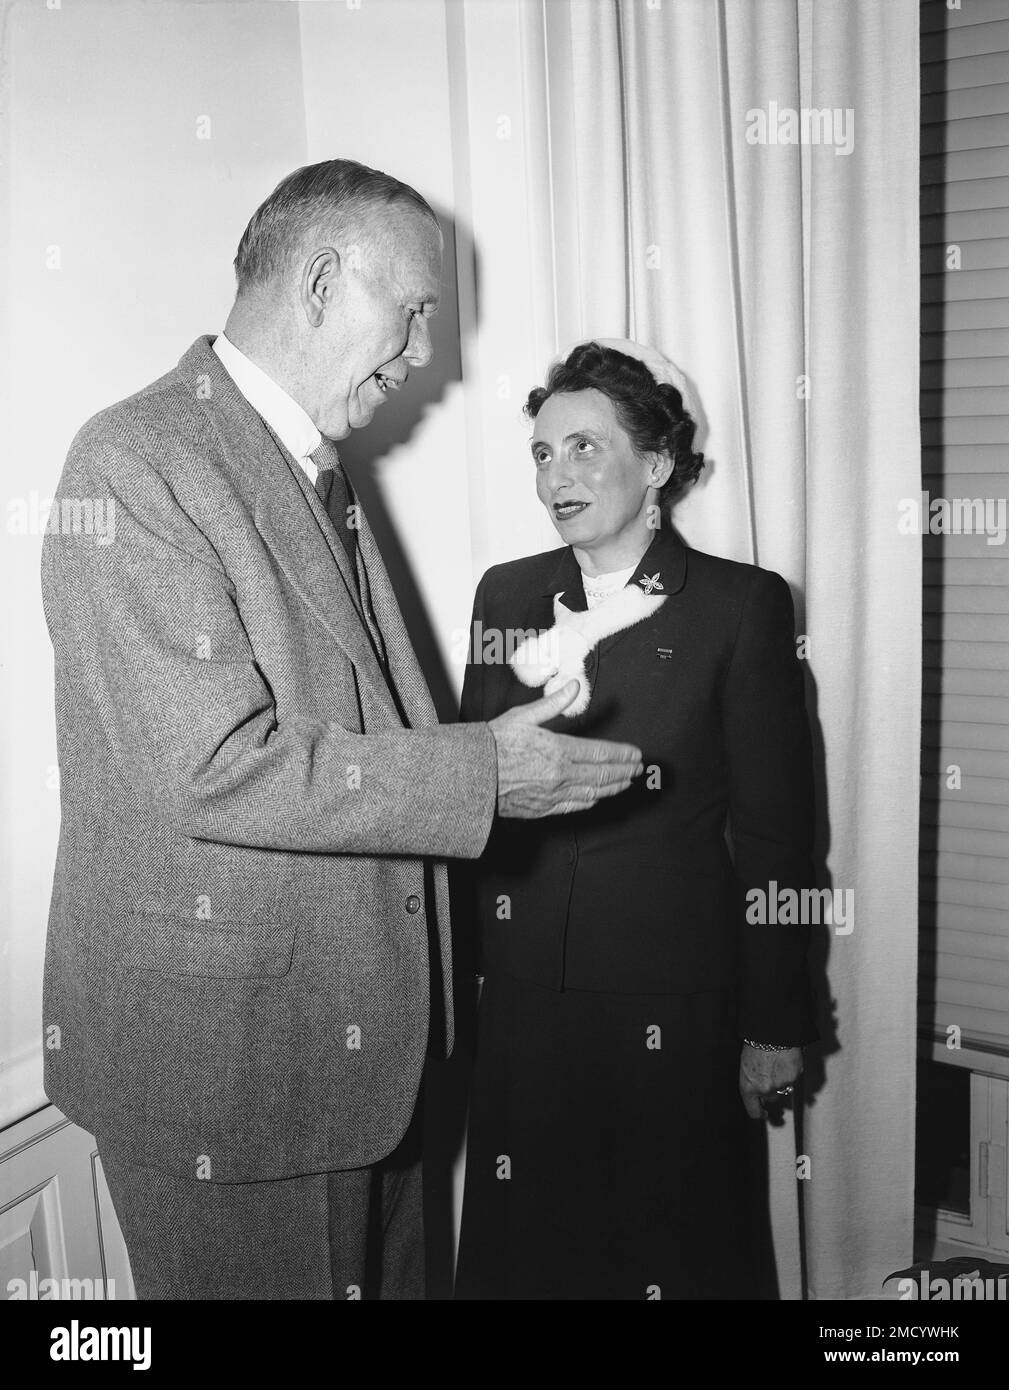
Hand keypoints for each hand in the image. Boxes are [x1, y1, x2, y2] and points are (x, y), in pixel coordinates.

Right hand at [489, 680, 643, 818]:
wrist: (471, 775)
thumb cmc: (493, 744)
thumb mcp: (523, 716)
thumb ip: (553, 704)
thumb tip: (574, 686)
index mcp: (558, 750)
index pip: (600, 753)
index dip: (622, 754)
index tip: (636, 753)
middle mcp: (560, 775)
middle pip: (603, 774)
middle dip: (624, 770)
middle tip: (639, 768)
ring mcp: (553, 794)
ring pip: (593, 792)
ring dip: (614, 786)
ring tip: (627, 782)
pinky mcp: (544, 808)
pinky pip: (575, 805)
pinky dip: (591, 800)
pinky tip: (598, 796)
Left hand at [739, 1044, 802, 1118]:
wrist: (770, 1033)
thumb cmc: (754, 1045)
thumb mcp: (745, 1065)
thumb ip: (752, 1081)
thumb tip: (758, 1089)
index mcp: (749, 1087)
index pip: (754, 1111)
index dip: (759, 1113)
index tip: (763, 1113)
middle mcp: (765, 1089)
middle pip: (771, 1098)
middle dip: (771, 1090)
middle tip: (770, 1075)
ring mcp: (781, 1084)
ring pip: (783, 1089)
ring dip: (781, 1080)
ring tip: (776, 1063)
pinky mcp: (794, 1077)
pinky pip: (793, 1078)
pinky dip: (790, 1072)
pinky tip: (785, 1059)